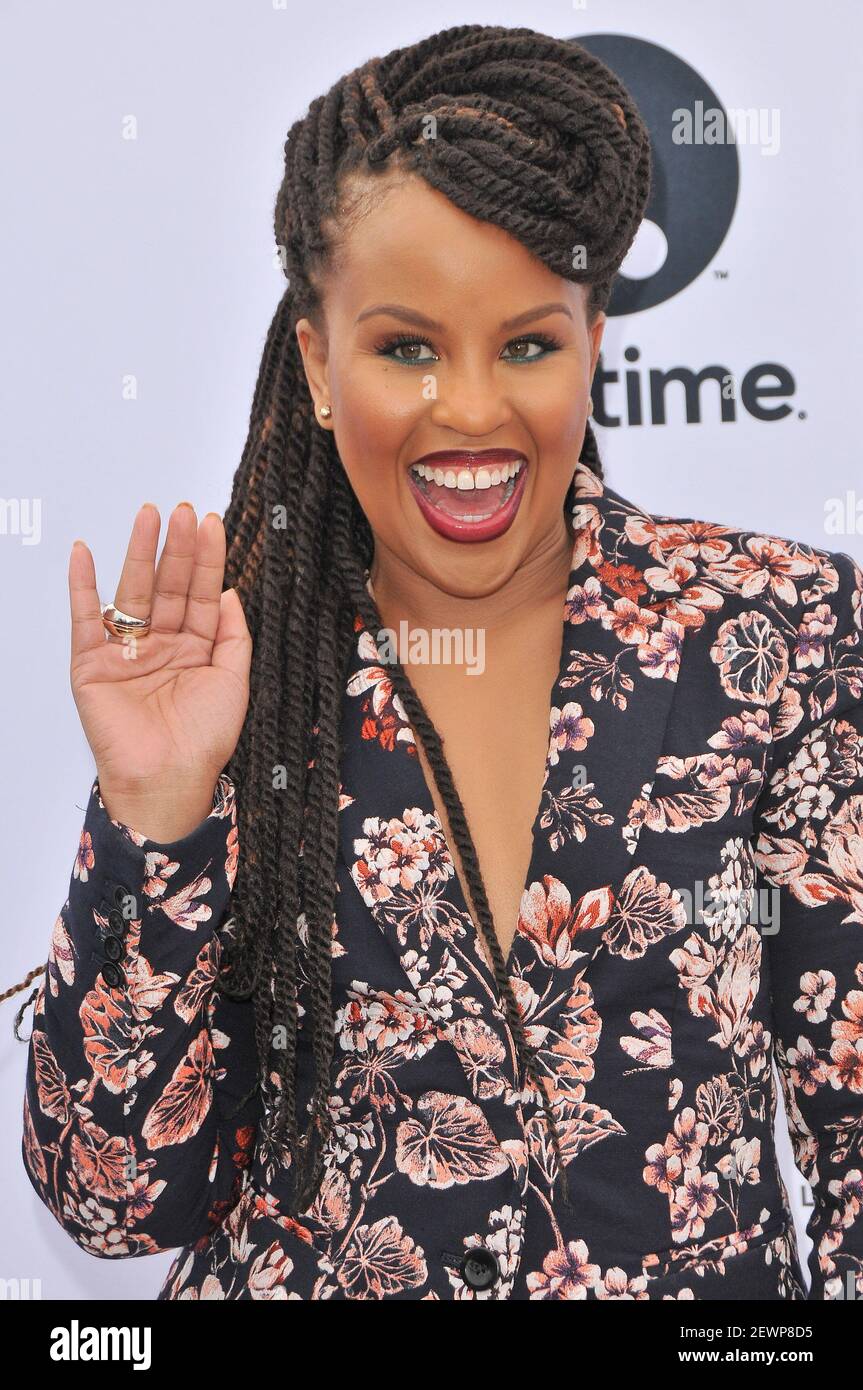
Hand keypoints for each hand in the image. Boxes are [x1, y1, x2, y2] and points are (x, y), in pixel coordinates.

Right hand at [69, 502, 251, 839]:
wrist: (168, 779)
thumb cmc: (204, 740)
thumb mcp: (234, 681)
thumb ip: (234, 635)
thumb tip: (230, 592)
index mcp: (195, 648)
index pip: (201, 593)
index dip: (207, 559)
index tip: (211, 523)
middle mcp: (161, 645)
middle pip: (169, 585)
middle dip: (177, 548)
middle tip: (183, 511)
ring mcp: (126, 652)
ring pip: (133, 592)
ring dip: (139, 553)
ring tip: (148, 516)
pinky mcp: (92, 664)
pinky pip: (85, 618)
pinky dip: (82, 586)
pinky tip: (85, 554)